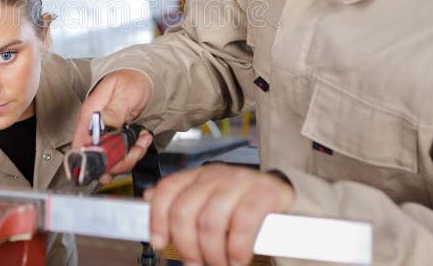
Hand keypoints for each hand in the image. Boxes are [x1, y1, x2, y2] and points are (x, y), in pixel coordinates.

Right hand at [71, 70, 153, 182]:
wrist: (143, 79)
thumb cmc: (131, 80)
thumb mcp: (124, 92)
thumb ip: (114, 110)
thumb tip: (102, 123)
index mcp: (91, 113)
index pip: (80, 143)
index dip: (88, 161)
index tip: (104, 170)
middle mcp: (94, 126)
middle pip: (97, 157)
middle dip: (119, 159)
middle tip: (136, 147)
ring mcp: (104, 134)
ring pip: (111, 159)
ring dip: (129, 156)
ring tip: (142, 140)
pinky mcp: (114, 138)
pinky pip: (120, 154)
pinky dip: (133, 152)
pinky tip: (142, 140)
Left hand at [144, 164, 294, 265]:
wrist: (284, 195)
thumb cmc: (240, 202)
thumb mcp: (208, 198)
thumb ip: (181, 199)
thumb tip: (147, 199)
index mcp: (198, 176)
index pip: (167, 190)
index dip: (157, 218)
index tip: (159, 243)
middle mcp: (216, 175)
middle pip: (185, 211)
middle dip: (187, 246)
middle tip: (195, 264)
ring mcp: (240, 182)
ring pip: (211, 222)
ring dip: (212, 253)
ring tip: (219, 264)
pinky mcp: (264, 193)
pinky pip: (242, 225)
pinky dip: (237, 249)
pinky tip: (237, 260)